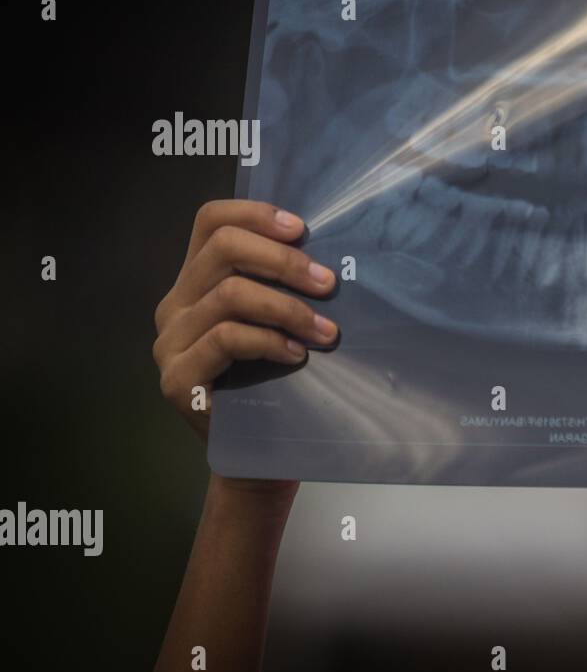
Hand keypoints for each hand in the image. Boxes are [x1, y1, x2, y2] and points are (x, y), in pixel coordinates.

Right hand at [152, 199, 337, 447]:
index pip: (211, 221)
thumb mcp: (280, 324)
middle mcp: (175, 305)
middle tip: (328, 283)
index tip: (303, 229)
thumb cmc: (278, 384)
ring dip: (288, 308)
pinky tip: (297, 355)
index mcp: (197, 281)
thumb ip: (284, 287)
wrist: (259, 457)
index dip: (255, 214)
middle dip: (284, 261)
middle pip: (224, 248)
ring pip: (230, 294)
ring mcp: (170, 341)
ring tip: (325, 331)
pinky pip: (226, 339)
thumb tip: (332, 253)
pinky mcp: (176, 379)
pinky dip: (269, 341)